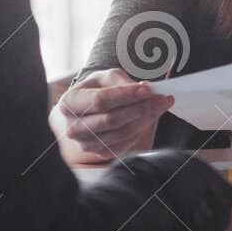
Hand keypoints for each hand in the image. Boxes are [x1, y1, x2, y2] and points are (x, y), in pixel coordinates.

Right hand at [51, 68, 170, 163]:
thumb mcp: (107, 77)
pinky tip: (148, 118)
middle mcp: (73, 126)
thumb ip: (123, 82)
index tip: (147, 89)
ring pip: (121, 133)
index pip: (100, 100)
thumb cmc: (98, 89)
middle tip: (161, 98)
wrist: (90, 107)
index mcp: (69, 102)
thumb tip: (145, 89)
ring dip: (145, 119)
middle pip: (112, 119)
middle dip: (140, 108)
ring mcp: (85, 143)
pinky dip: (140, 131)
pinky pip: (124, 144)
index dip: (125, 95)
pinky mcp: (99, 153)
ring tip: (160, 105)